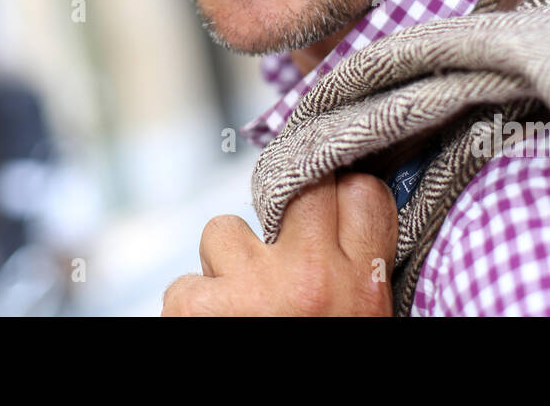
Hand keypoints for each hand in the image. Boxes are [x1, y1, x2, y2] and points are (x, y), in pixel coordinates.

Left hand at [160, 171, 397, 315]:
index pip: (364, 193)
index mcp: (364, 292)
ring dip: (225, 268)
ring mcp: (253, 291)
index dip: (343, 194)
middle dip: (286, 210)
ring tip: (239, 307)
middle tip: (280, 247)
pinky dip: (194, 311)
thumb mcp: (365, 318)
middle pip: (298, 188)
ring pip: (223, 230)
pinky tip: (213, 329)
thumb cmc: (328, 361)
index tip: (331, 205)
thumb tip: (345, 209)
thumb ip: (359, 271)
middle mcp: (313, 282)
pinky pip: (184, 284)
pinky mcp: (198, 308)